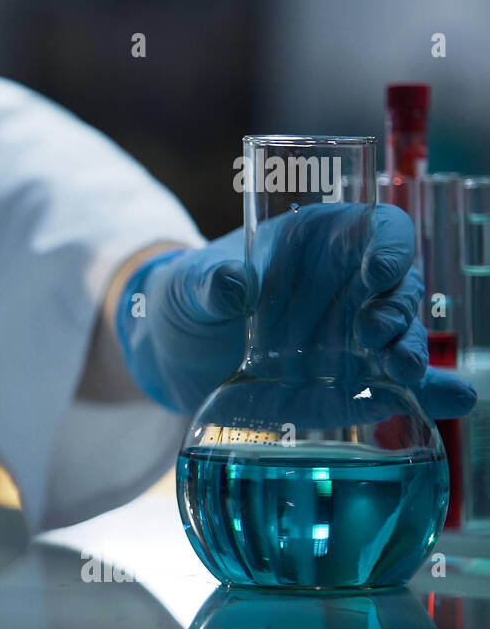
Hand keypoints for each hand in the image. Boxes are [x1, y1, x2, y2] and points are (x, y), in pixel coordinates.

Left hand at [117, 203, 476, 418]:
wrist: (176, 353)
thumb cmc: (189, 297)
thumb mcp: (189, 283)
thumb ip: (210, 283)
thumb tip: (234, 283)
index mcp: (321, 241)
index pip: (379, 230)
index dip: (390, 246)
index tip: (378, 273)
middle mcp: (350, 287)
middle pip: (400, 287)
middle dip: (396, 310)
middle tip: (369, 333)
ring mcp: (353, 338)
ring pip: (402, 338)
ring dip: (411, 353)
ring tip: (402, 372)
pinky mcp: (347, 384)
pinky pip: (392, 386)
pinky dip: (424, 393)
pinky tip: (451, 398)